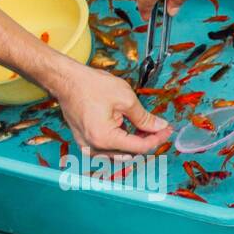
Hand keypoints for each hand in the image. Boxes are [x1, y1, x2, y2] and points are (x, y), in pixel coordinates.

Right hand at [49, 61, 170, 154]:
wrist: (65, 80)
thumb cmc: (89, 86)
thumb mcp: (126, 99)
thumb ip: (145, 118)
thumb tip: (159, 126)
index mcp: (104, 138)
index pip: (140, 147)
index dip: (158, 139)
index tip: (168, 130)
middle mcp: (94, 148)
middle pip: (131, 152)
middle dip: (148, 140)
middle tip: (160, 127)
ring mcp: (88, 147)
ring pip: (121, 153)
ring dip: (135, 142)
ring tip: (146, 127)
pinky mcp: (85, 143)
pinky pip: (109, 149)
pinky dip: (122, 142)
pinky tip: (131, 130)